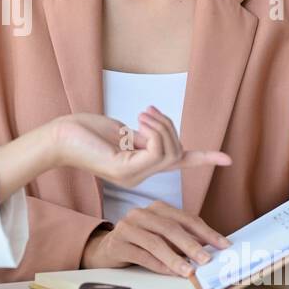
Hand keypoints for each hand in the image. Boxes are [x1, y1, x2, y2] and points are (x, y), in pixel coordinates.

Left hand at [53, 106, 231, 187]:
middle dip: (169, 126)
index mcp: (140, 167)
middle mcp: (139, 176)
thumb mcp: (123, 131)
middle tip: (147, 111)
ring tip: (142, 114)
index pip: (177, 163)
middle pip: (176, 153)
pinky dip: (155, 134)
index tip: (228, 159)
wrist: (60, 137)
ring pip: (170, 152)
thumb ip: (145, 135)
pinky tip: (139, 124)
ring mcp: (133, 177)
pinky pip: (158, 153)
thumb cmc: (85, 132)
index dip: (203, 158)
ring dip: (162, 127)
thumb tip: (158, 133)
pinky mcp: (126, 171)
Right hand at [81, 197, 232, 275]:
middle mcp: (141, 213)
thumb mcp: (163, 238)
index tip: (224, 245)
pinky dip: (158, 265)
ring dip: (175, 258)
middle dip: (192, 245)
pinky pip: (141, 255)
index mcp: (157, 208)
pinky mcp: (117, 243)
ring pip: (155, 242)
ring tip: (189, 271)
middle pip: (170, 228)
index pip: (186, 218)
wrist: (104, 249)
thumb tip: (211, 251)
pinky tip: (170, 273)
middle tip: (207, 260)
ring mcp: (127, 227)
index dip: (206, 232)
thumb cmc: (140, 244)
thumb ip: (183, 240)